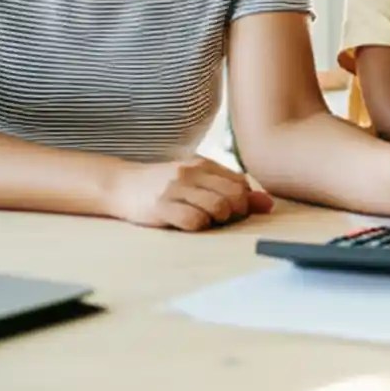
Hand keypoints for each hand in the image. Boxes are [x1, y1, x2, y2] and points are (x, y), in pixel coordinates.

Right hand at [106, 156, 273, 231]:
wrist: (120, 185)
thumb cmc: (164, 185)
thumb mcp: (197, 180)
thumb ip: (230, 189)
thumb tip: (268, 204)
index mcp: (202, 164)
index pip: (241, 183)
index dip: (244, 200)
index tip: (233, 208)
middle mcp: (190, 173)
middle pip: (234, 195)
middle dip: (236, 211)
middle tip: (223, 217)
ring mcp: (175, 189)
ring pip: (218, 207)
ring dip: (219, 219)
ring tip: (207, 219)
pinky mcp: (161, 207)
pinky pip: (193, 220)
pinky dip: (199, 226)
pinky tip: (190, 223)